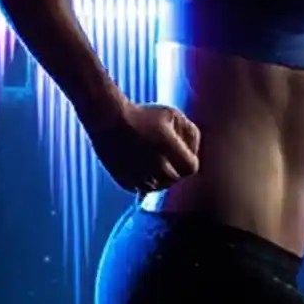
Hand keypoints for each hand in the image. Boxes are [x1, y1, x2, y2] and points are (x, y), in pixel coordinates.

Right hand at [83, 100, 200, 193]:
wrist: (108, 121)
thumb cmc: (143, 115)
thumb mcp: (173, 115)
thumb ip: (191, 133)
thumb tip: (194, 150)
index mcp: (169, 150)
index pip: (191, 168)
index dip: (189, 158)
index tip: (180, 149)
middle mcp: (156, 168)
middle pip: (176, 178)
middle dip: (175, 166)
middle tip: (164, 150)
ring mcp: (140, 178)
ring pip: (160, 186)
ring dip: (161, 175)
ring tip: (153, 156)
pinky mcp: (126, 183)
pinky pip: (143, 188)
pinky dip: (146, 180)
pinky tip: (141, 163)